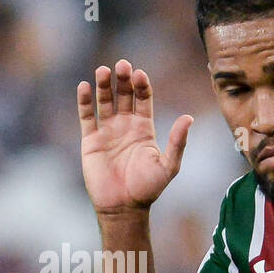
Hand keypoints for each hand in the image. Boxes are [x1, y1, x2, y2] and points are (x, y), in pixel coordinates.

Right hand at [78, 59, 191, 212]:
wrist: (123, 206)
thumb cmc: (148, 188)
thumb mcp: (169, 165)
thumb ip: (177, 142)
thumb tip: (188, 118)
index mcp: (144, 127)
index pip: (143, 98)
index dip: (142, 85)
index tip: (139, 74)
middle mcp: (125, 125)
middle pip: (124, 95)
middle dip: (123, 79)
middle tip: (122, 65)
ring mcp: (107, 131)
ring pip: (104, 101)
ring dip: (104, 85)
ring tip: (103, 70)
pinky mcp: (90, 140)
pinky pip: (86, 116)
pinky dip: (84, 101)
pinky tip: (84, 86)